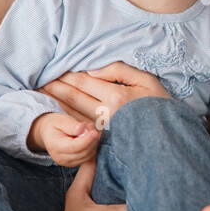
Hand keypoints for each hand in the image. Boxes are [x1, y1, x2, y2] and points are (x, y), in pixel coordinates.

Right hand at [31, 112, 99, 166]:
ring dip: (93, 143)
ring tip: (87, 129)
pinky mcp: (74, 163)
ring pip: (88, 155)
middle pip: (83, 152)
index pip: (73, 147)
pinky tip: (87, 137)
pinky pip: (88, 157)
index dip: (86, 140)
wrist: (48, 134)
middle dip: (91, 140)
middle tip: (90, 126)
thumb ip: (71, 125)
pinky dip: (91, 147)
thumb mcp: (60, 120)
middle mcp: (60, 158)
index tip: (94, 132)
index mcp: (54, 146)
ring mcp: (67, 163)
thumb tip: (82, 129)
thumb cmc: (55, 125)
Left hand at [38, 62, 170, 127]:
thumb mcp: (146, 80)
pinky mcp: (104, 140)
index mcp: (115, 95)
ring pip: (74, 112)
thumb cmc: (160, 105)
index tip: (51, 70)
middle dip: (56, 88)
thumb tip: (93, 70)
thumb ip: (119, 71)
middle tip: (38, 81)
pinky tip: (58, 113)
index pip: (83, 82)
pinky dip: (67, 117)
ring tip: (43, 94)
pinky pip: (81, 125)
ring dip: (57, 102)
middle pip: (74, 97)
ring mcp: (103, 129)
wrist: (170, 137)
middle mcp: (106, 113)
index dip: (66, 75)